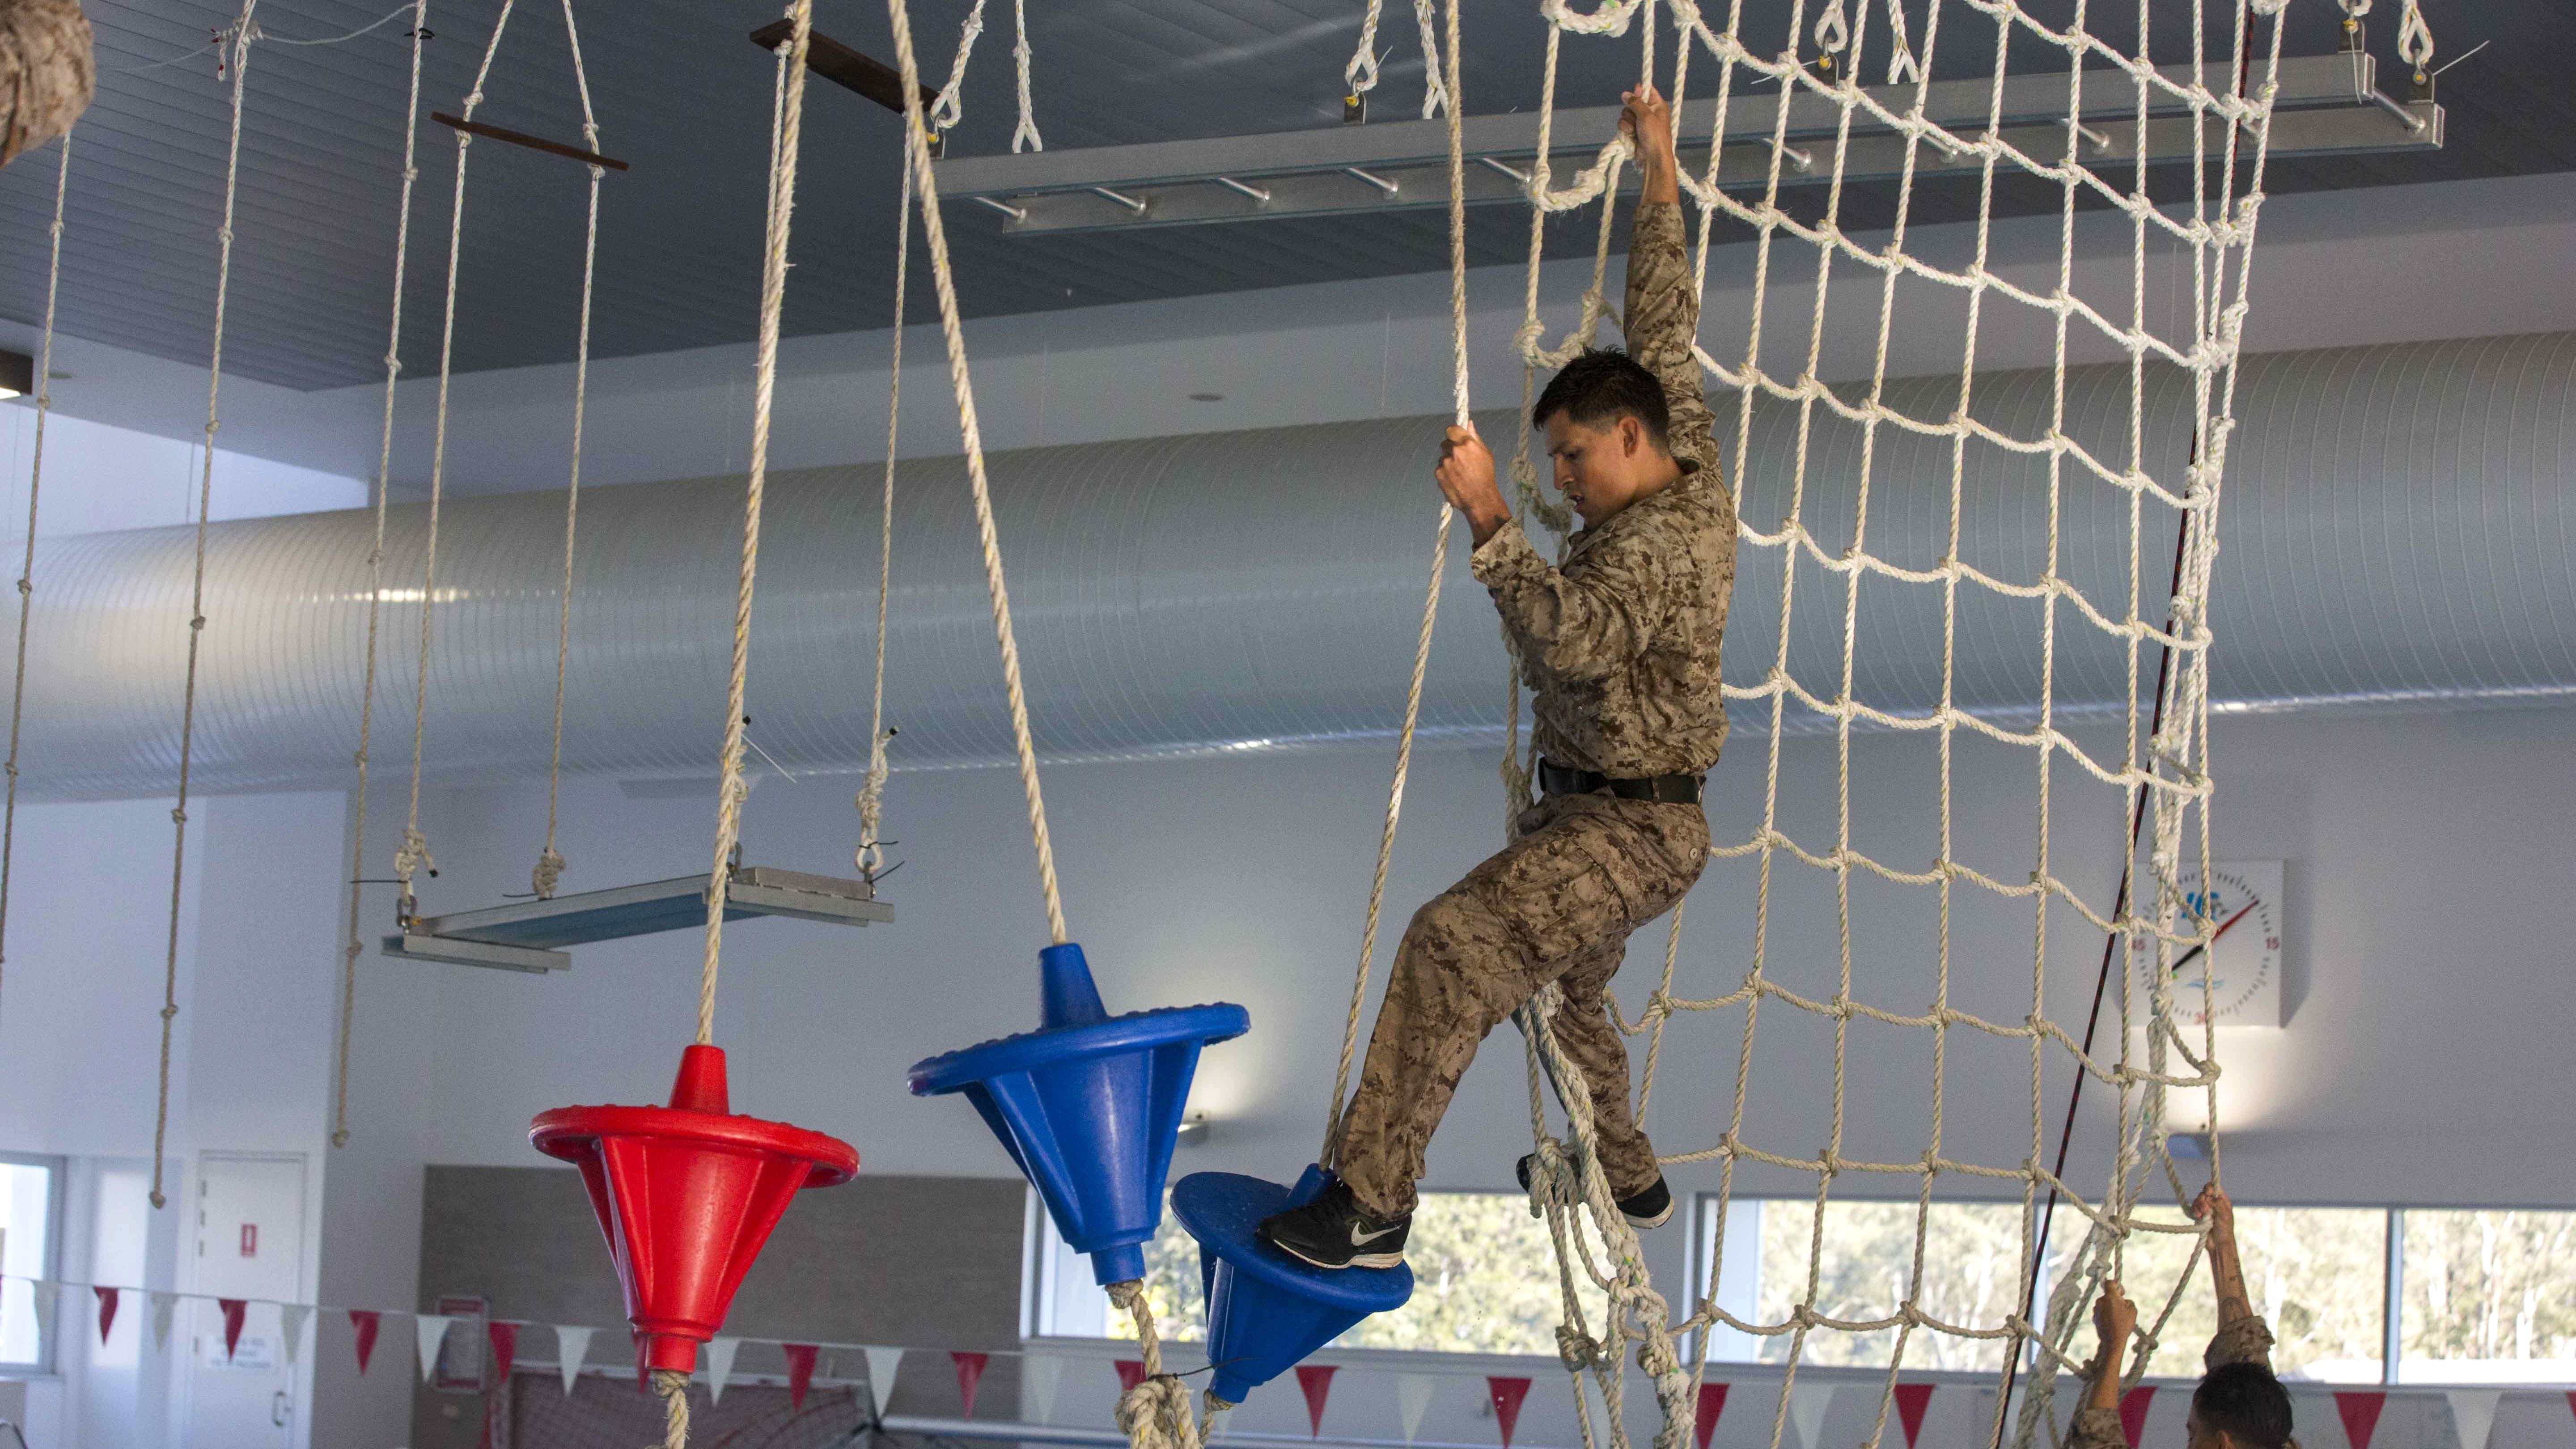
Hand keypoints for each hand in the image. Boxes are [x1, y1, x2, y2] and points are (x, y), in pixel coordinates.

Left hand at [1435, 423, 1509, 544]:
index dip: (1453, 434)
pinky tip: (1454, 479)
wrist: (1479, 498)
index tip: (1456, 439)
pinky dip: (1445, 472)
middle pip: (1445, 443)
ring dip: (1448, 461)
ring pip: (1442, 456)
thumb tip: (1469, 423)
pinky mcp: (1438, 473)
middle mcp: (1454, 451)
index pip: (1451, 429)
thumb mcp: (1485, 453)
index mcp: (1466, 443)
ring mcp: (1444, 462)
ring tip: (1459, 473)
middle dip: (1451, 449)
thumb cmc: (1486, 475)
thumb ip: (1474, 437)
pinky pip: (1439, 468)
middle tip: (1460, 460)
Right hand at [1620, 84, 1678, 202]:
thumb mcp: (1646, 115)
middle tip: (1636, 119)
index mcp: (1657, 105)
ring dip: (1627, 123)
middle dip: (1630, 111)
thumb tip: (1625, 94)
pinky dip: (1624, 131)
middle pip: (1632, 103)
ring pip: (1625, 115)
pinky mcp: (1633, 132)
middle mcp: (1648, 112)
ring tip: (1633, 131)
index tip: (1634, 94)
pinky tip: (1630, 136)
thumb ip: (1635, 102)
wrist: (1652, 158)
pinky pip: (1623, 125)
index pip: (1647, 90)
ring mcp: (1640, 123)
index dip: (1639, 90)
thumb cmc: (1655, 135)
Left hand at [2093, 1280, 2137, 1357]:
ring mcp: (2096, 1308)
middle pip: (2108, 1294)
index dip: (2116, 1285)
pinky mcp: (2094, 1316)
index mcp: (2110, 1296)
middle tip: (2122, 1308)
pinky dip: (2106, 1313)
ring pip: (2105, 1303)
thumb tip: (2123, 1300)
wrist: (2112, 1340)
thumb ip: (2128, 1301)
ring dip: (2110, 1306)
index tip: (2122, 1293)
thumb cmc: (2124, 1324)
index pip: (2109, 1282)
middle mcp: (2100, 1300)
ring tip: (2118, 1317)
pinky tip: (2112, 1322)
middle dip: (2115, 1298)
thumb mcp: (2132, 1310)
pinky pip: (2102, 1311)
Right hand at [2190, 1182, 2233, 1231]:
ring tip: (2201, 1215)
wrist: (2218, 1244)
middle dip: (2202, 1200)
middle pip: (2203, 1194)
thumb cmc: (2225, 1230)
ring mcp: (2206, 1210)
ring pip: (2197, 1201)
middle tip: (2205, 1209)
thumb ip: (2218, 1204)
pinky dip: (2194, 1212)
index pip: (2214, 1188)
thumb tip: (2209, 1197)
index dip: (2209, 1188)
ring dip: (2198, 1206)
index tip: (2208, 1193)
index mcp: (2222, 1201)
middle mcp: (2213, 1203)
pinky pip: (2193, 1209)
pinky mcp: (2199, 1216)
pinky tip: (2197, 1217)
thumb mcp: (2225, 1216)